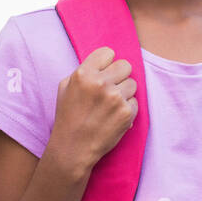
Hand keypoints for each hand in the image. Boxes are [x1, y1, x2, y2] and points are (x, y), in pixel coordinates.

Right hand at [47, 47, 137, 177]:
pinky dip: (127, 109)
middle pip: (125, 65)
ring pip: (133, 83)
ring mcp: (115, 98)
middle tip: (110, 89)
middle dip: (119, 76)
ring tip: (110, 105)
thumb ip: (84, 71)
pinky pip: (135, 101)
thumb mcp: (66, 87)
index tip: (104, 73)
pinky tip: (114, 117)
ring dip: (125, 93)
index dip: (107, 64)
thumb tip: (104, 62)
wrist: (73, 148)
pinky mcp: (126, 112)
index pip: (108, 53)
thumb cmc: (68, 117)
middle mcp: (100, 83)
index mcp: (83, 74)